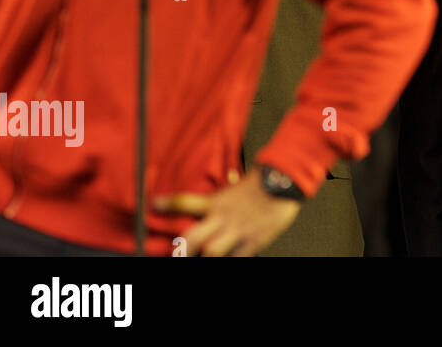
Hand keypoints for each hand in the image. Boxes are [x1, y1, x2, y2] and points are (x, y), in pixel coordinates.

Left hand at [154, 168, 301, 256]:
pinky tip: (229, 260)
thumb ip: (221, 200)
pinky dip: (230, 261)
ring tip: (201, 259)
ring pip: (211, 251)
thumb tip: (211, 209)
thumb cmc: (264, 182)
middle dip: (181, 251)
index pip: (186, 202)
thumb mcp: (236, 187)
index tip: (155, 204)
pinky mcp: (253, 240)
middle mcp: (223, 217)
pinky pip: (237, 258)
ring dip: (205, 258)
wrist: (286, 180)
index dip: (168, 204)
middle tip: (176, 256)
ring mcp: (237, 230)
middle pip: (192, 237)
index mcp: (217, 201)